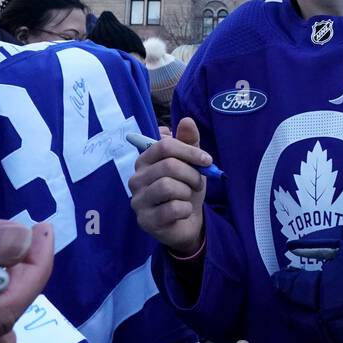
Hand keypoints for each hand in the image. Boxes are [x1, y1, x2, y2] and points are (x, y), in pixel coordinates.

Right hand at [129, 117, 209, 256]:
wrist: (187, 221)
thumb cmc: (186, 188)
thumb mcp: (192, 164)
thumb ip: (189, 142)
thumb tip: (187, 120)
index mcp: (145, 160)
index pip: (164, 146)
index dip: (189, 151)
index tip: (207, 160)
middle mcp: (136, 179)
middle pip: (168, 166)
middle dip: (192, 174)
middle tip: (197, 183)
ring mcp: (138, 201)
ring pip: (168, 186)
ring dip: (187, 191)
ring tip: (188, 196)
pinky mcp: (145, 221)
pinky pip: (172, 209)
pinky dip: (186, 209)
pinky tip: (183, 211)